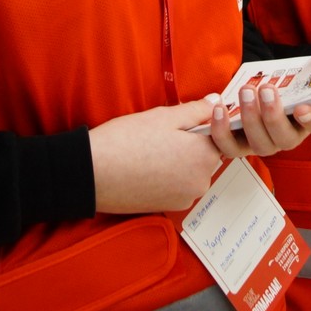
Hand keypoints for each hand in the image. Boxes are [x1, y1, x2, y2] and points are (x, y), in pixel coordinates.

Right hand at [89, 101, 224, 213]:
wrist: (92, 174)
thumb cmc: (126, 142)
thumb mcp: (164, 116)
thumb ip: (197, 110)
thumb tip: (216, 102)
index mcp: (204, 156)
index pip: (217, 137)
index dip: (199, 126)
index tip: (182, 123)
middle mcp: (200, 182)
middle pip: (204, 156)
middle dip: (189, 145)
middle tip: (161, 135)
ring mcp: (184, 198)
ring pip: (190, 172)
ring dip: (178, 162)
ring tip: (150, 151)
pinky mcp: (168, 208)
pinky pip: (176, 187)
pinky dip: (166, 177)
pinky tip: (145, 167)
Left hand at [207, 21, 310, 158]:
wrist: (277, 79)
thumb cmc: (305, 73)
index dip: (310, 119)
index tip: (301, 108)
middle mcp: (290, 134)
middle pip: (284, 138)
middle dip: (273, 116)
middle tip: (265, 89)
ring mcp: (266, 140)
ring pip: (259, 144)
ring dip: (249, 121)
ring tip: (244, 92)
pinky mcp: (241, 141)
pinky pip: (231, 147)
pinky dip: (221, 133)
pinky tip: (217, 108)